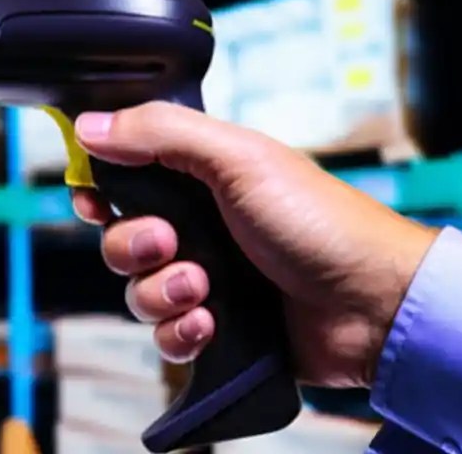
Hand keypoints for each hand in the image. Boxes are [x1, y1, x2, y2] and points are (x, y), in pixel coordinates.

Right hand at [72, 102, 438, 388]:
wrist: (374, 306)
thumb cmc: (319, 221)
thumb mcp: (238, 158)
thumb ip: (160, 132)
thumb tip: (87, 125)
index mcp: (201, 178)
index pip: (126, 177)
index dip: (100, 189)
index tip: (93, 200)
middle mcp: (198, 228)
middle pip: (120, 237)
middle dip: (133, 245)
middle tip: (170, 245)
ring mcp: (208, 281)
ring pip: (136, 292)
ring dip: (160, 292)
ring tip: (205, 291)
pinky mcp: (218, 330)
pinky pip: (164, 336)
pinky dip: (181, 332)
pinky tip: (211, 324)